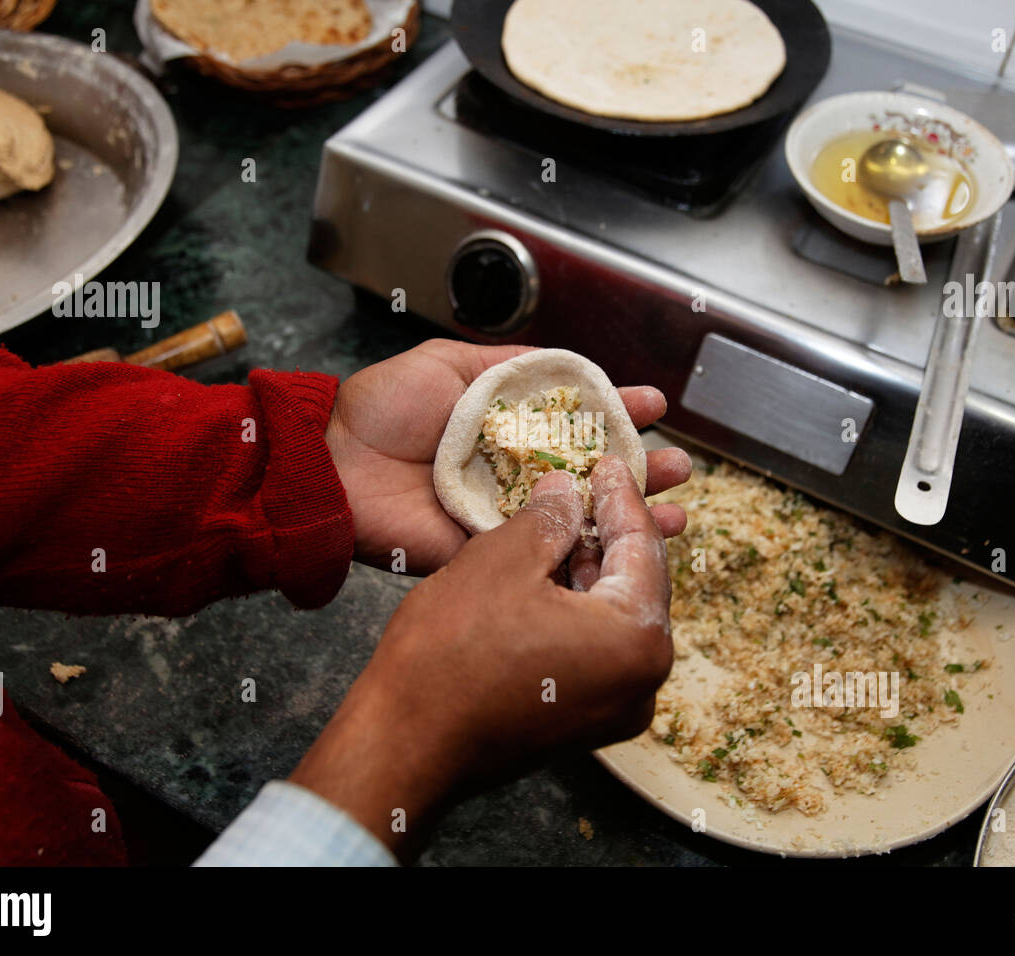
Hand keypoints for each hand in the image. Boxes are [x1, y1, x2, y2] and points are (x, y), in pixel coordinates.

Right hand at [289, 457, 672, 858]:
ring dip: (588, 568)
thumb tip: (568, 491)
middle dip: (607, 530)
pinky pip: (592, 649)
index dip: (621, 493)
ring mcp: (614, 710)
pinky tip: (546, 573)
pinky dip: (574, 607)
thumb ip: (549, 516)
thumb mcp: (503, 560)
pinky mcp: (582, 724)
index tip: (610, 458)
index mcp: (639, 640)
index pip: (644, 546)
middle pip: (636, 583)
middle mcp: (643, 683)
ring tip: (562, 521)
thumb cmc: (451, 653)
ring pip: (612, 617)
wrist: (402, 744)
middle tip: (587, 483)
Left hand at [324, 339, 690, 573]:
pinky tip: (628, 552)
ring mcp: (505, 514)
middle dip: (638, 470)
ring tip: (676, 511)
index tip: (652, 406)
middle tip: (678, 467)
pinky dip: (588, 556)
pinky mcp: (490, 553)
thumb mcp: (452, 363)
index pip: (576, 421)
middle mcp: (513, 471)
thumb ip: (511, 366)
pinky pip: (545, 555)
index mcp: (506, 425)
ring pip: (579, 518)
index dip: (616, 413)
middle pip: (590, 474)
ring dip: (629, 518)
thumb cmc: (384, 408)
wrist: (336, 465)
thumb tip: (569, 366)